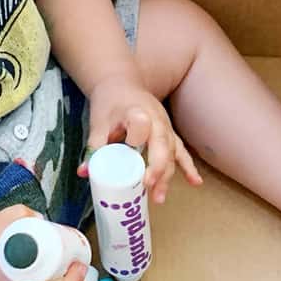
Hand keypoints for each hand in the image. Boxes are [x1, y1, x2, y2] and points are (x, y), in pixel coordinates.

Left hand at [79, 73, 201, 203]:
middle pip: (162, 146)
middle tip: (147, 188)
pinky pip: (181, 152)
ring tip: (159, 197)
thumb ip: (94, 147)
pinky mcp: (170, 134)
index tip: (130, 150)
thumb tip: (84, 172)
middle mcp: (157, 120)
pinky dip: (188, 167)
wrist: (123, 83)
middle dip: (157, 169)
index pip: (141, 124)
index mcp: (137, 111)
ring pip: (171, 154)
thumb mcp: (99, 121)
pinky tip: (195, 182)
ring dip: (167, 176)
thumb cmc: (110, 102)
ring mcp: (166, 128)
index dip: (136, 137)